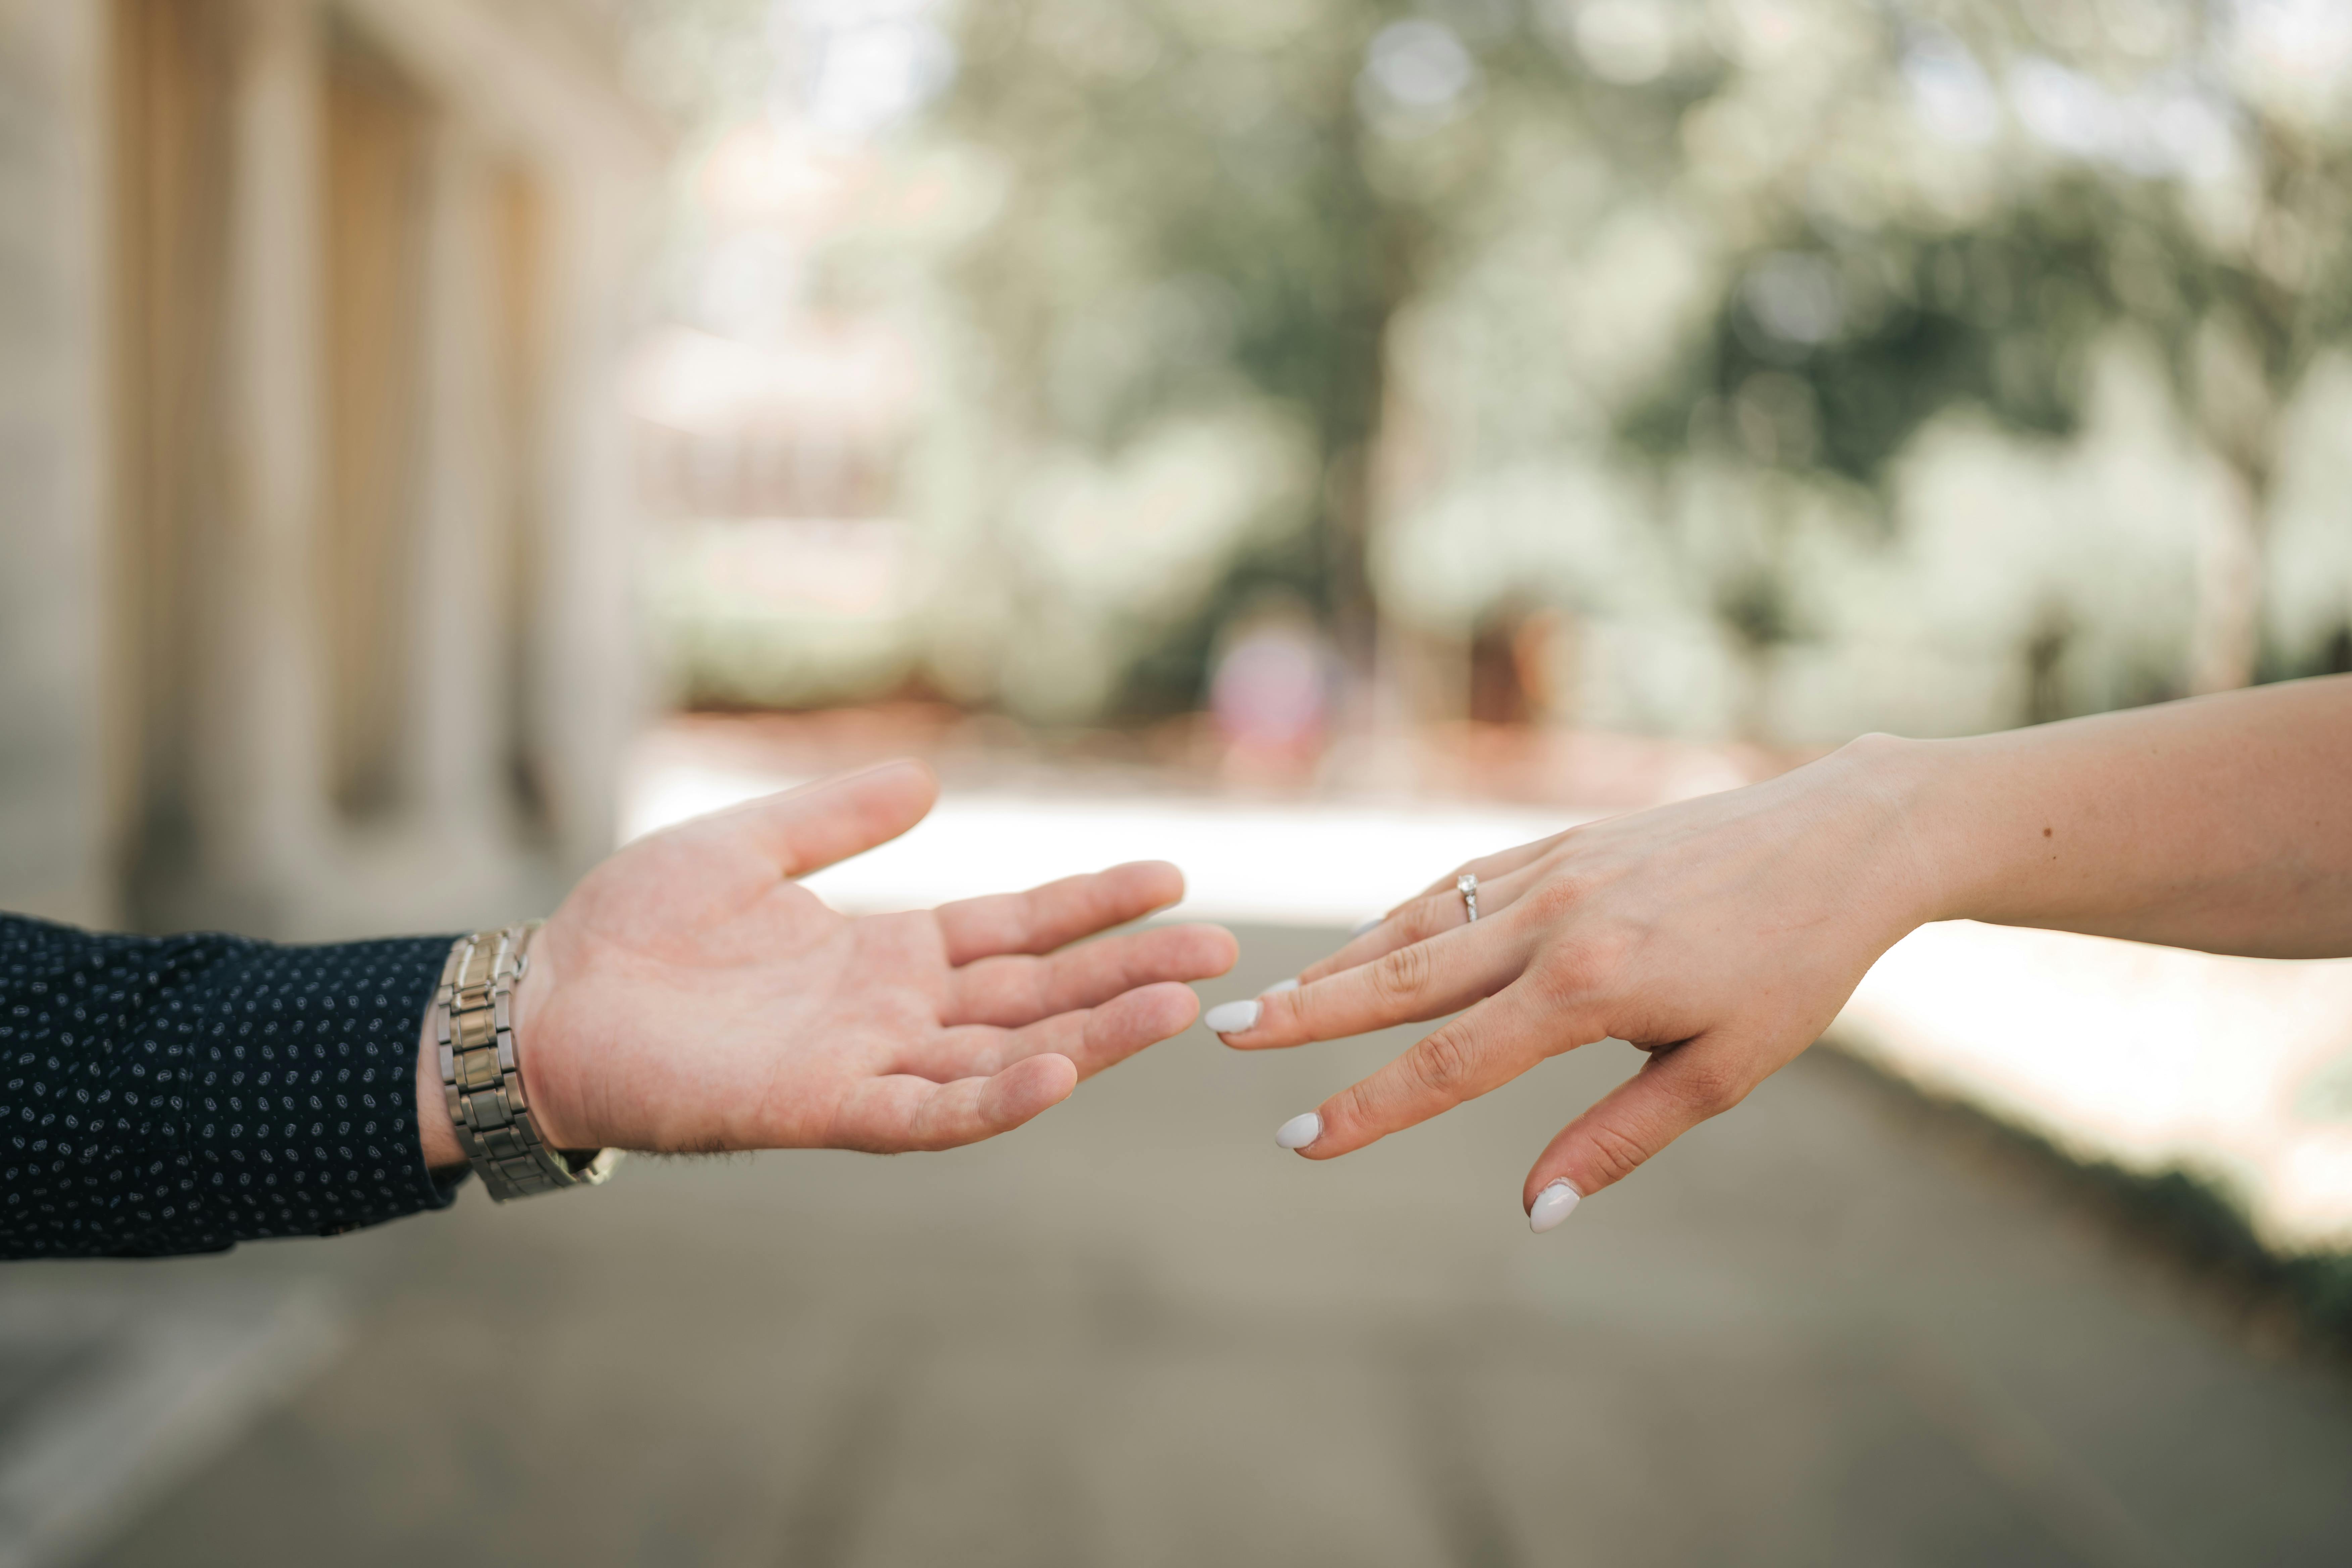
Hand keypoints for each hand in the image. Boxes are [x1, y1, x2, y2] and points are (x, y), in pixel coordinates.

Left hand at [423, 761, 1235, 1159]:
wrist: (546, 1001)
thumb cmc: (634, 928)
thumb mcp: (746, 845)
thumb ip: (837, 816)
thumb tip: (928, 779)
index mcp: (885, 952)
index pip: (1015, 929)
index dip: (1092, 905)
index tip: (1171, 879)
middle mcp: (895, 1014)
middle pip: (1037, 993)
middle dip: (1128, 973)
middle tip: (1221, 949)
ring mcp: (867, 1066)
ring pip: (1007, 1055)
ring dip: (1093, 1037)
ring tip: (1178, 1006)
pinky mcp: (824, 1110)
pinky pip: (930, 1113)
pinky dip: (997, 1098)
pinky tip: (1060, 1073)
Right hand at [1209, 738, 1934, 1222]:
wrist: (1842, 836)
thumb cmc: (1795, 967)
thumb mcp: (1724, 1071)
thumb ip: (1620, 1139)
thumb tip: (1533, 1214)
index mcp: (1590, 989)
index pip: (1450, 1062)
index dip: (1369, 1107)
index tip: (1297, 1137)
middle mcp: (1551, 921)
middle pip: (1401, 980)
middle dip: (1304, 1014)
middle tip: (1219, 1034)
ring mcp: (1550, 870)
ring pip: (1417, 926)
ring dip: (1336, 965)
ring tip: (1267, 998)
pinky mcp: (1561, 840)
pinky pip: (1459, 888)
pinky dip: (1400, 920)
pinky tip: (1366, 946)